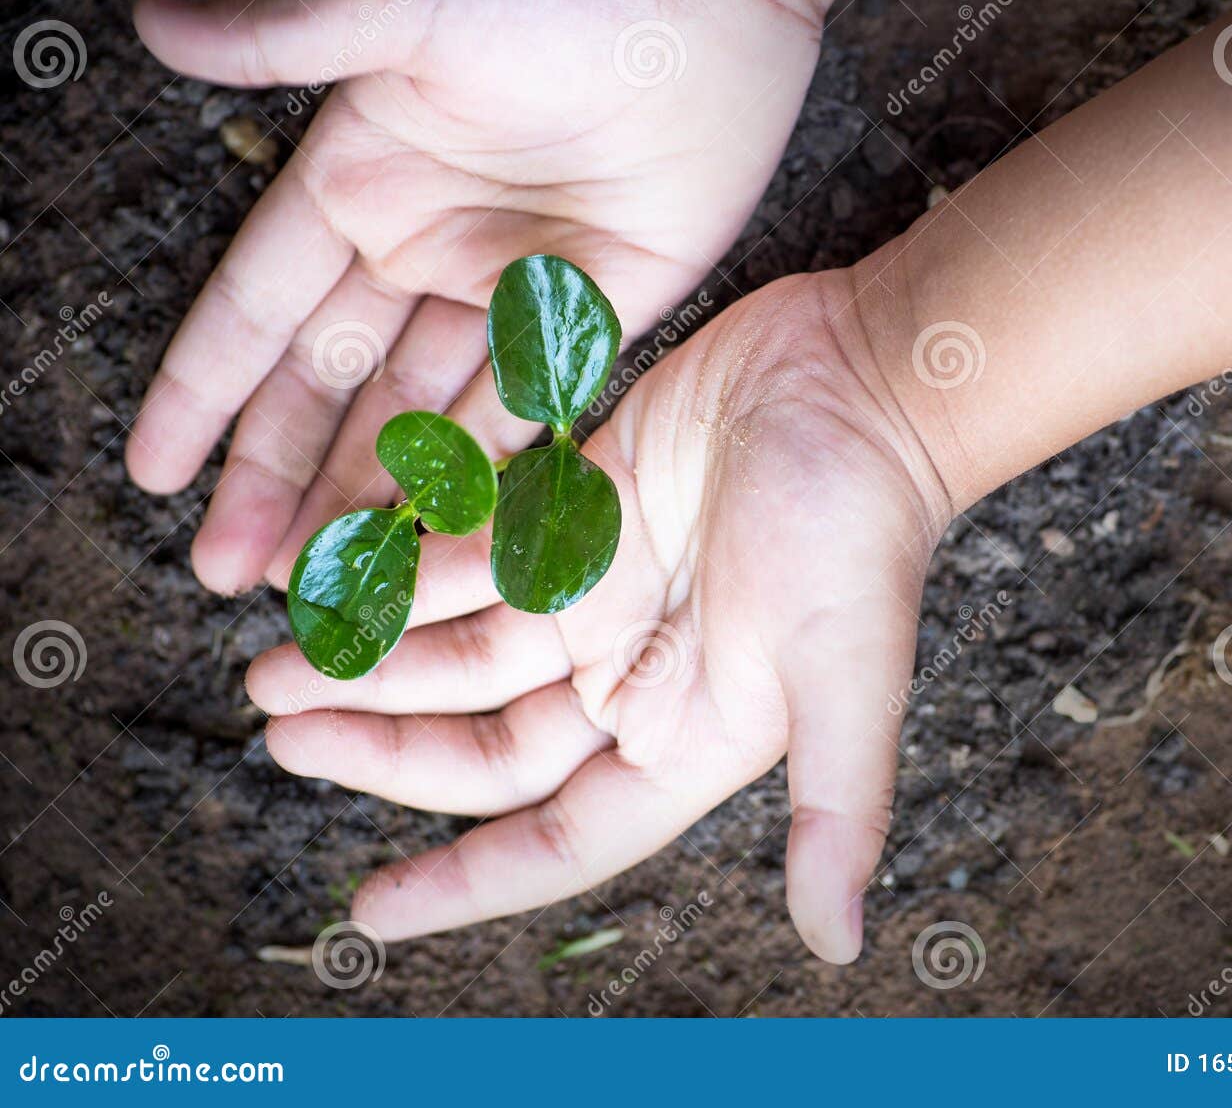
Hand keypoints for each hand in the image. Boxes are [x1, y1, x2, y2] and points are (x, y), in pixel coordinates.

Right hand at [127, 0, 854, 594]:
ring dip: (373, 496)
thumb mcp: (411, 9)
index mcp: (358, 183)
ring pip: (423, 417)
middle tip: (236, 571)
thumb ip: (290, 35)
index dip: (204, 394)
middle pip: (331, 389)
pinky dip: (490, 476)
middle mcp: (422, 246)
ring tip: (334, 582)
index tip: (157, 472)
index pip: (256, 312)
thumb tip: (150, 22)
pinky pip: (528, 409)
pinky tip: (451, 543)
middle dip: (280, 480)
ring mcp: (507, 287)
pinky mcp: (593, 312)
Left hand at [245, 270, 950, 962]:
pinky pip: (469, 550)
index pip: (555, 832)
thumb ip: (839, 812)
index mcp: (682, 731)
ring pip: (461, 645)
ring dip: (373, 655)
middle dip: (383, 745)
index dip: (464, 879)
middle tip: (281, 727)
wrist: (862, 377)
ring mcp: (599, 588)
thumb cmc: (863, 530)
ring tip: (277, 659)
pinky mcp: (579, 507)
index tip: (368, 912)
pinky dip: (405, 563)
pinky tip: (337, 566)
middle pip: (484, 738)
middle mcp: (629, 673)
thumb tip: (839, 946)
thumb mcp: (848, 677)